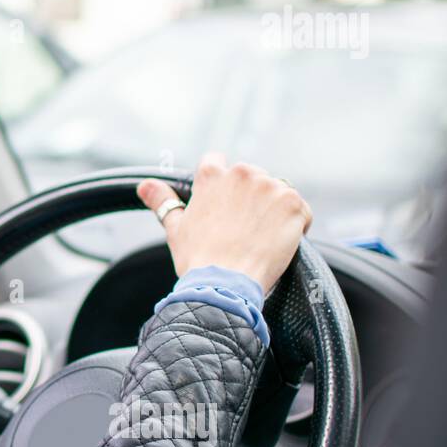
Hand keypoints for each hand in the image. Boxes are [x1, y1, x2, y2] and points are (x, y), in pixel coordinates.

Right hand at [137, 153, 312, 294]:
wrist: (224, 284)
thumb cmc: (198, 259)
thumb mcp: (175, 227)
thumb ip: (162, 201)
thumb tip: (145, 186)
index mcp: (212, 176)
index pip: (218, 163)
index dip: (223, 185)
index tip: (225, 204)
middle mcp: (242, 174)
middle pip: (253, 178)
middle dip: (252, 200)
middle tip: (243, 230)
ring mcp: (270, 186)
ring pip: (279, 193)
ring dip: (274, 212)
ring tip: (261, 240)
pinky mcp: (292, 203)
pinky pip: (301, 210)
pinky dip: (295, 226)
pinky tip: (278, 244)